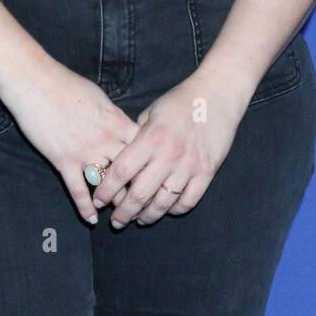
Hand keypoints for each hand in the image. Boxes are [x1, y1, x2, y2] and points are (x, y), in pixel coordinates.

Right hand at [1, 59, 140, 225]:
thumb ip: (115, 117)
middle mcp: (106, 140)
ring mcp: (85, 152)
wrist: (36, 84)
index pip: (145, 149)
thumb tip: (124, 127)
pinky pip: (78, 191)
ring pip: (107, 186)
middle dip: (139, 190)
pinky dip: (86, 208)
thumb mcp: (100, 97)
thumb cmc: (68, 85)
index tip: (158, 176)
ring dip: (115, 203)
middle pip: (131, 172)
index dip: (153, 164)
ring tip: (122, 216)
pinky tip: (92, 219)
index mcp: (117, 122)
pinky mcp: (63, 161)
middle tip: (146, 205)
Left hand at [90, 76, 247, 228]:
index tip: (98, 200)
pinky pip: (188, 201)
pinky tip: (166, 209)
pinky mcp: (207, 172)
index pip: (121, 172)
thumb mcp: (152, 112)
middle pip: (139, 195)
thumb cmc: (180, 100)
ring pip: (163, 204)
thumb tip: (123, 158)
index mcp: (150, 138)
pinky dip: (175, 210)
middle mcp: (168, 155)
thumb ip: (137, 136)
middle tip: (116, 221)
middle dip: (123, 212)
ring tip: (139, 220)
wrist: (217, 94)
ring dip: (148, 216)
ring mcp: (189, 166)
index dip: (106, 190)